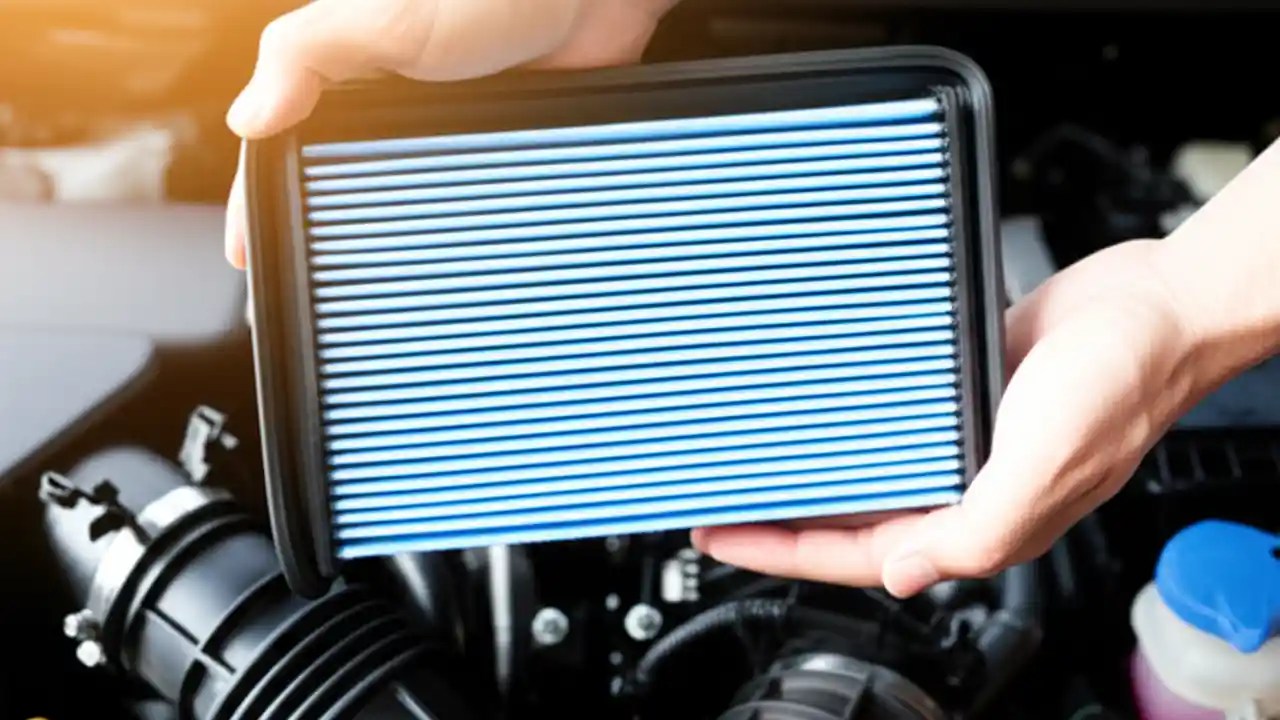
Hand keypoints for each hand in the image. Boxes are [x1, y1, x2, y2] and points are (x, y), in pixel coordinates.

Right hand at [223, 0, 678, 267]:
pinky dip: (463, 229)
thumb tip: (247, 120)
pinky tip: (459, 263)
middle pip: (341, 182)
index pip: (285, 145)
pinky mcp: (501, 149)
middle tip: (311, 287)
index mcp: (348, 71)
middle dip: (326, 231)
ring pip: (407, 201)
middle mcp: (393, 106)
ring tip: (377, 295)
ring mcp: (449, 133)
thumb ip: (304, 55)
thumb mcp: (379, 16)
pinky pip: (474, 200)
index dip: (262, 200)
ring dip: (396, 239)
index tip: (248, 256)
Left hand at [693, 239, 1211, 597]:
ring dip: (812, 466)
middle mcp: (964, 489)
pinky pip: (888, 417)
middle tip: (719, 499)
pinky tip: (811, 400)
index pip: (860, 557)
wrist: (1156, 307)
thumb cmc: (1119, 383)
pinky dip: (849, 417)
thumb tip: (908, 573)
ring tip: (750, 454)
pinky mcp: (961, 392)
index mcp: (980, 523)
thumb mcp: (1044, 467)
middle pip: (853, 518)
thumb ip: (976, 530)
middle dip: (784, 518)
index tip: (723, 537)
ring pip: (868, 468)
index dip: (784, 553)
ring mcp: (961, 440)